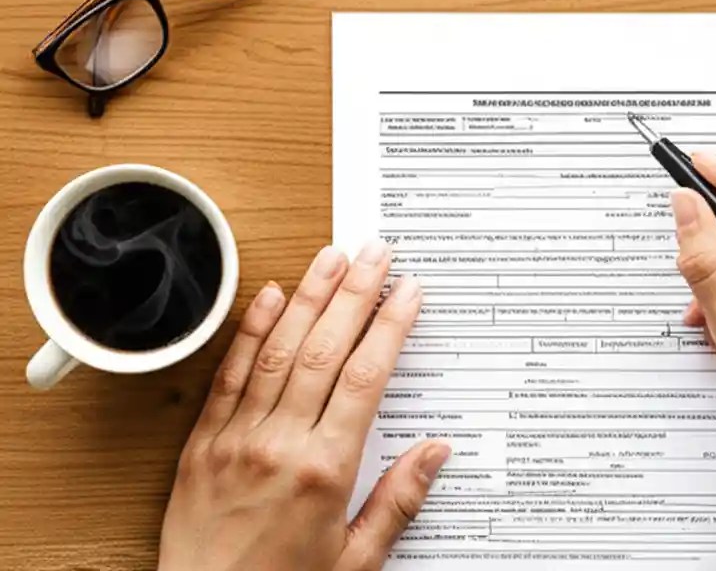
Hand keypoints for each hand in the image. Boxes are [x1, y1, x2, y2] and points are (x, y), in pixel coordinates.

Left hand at [159, 243, 449, 570]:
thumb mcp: (357, 560)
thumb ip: (398, 501)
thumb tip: (437, 451)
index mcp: (325, 471)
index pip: (366, 378)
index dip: (390, 327)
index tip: (409, 292)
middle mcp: (280, 443)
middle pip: (325, 350)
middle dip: (355, 293)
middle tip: (376, 251)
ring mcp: (237, 438)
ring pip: (278, 350)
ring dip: (309, 298)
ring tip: (333, 257)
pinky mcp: (202, 443)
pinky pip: (228, 376)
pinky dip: (249, 332)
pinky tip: (270, 296)